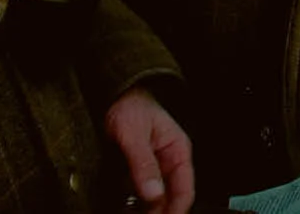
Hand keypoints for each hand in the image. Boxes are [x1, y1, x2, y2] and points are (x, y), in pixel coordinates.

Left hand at [104, 86, 194, 213]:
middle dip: (157, 213)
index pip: (185, 190)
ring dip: (142, 211)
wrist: (114, 97)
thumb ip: (143, 163)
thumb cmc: (130, 107)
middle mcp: (168, 163)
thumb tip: (153, 193)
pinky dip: (131, 205)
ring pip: (153, 201)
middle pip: (169, 199)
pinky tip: (121, 208)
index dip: (175, 211)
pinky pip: (138, 196)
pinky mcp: (138, 174)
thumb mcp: (133, 133)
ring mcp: (154, 170)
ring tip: (127, 212)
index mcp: (177, 151)